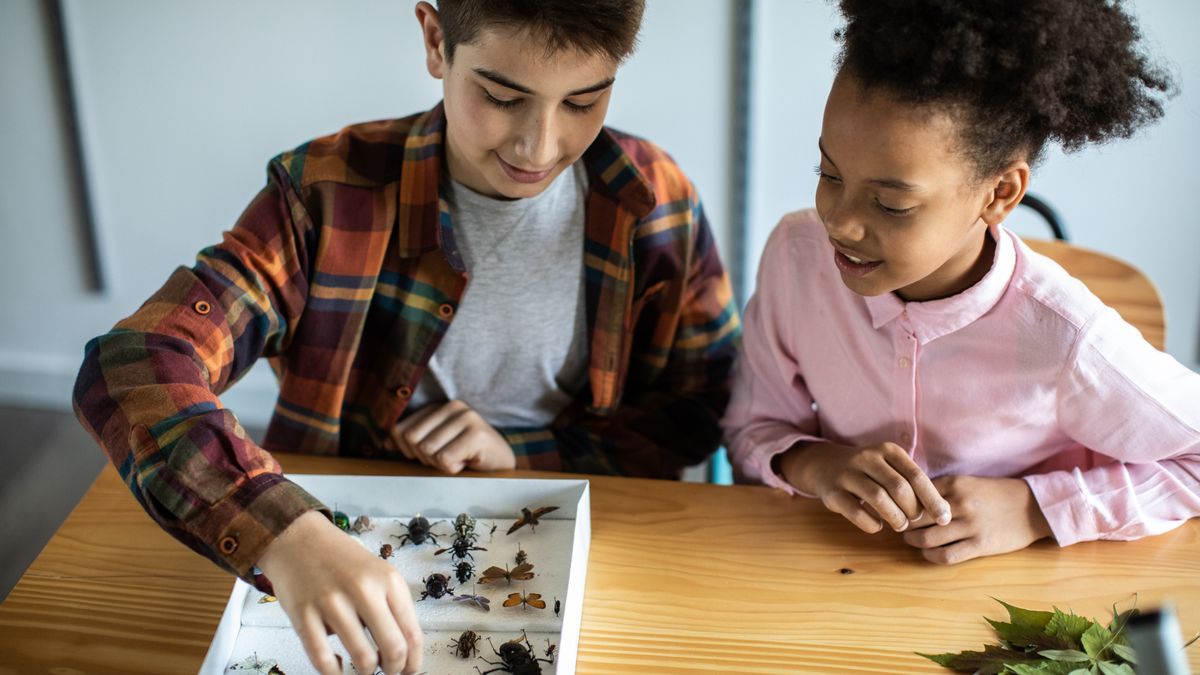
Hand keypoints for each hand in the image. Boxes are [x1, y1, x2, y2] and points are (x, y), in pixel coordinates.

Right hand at [256, 511, 423, 674]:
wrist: (298, 539)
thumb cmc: (341, 561)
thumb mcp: (378, 574)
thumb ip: (392, 607)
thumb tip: (405, 653)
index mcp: (388, 580)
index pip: (413, 633)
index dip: (413, 662)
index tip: (409, 671)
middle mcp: (363, 590)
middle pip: (393, 649)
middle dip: (393, 670)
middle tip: (386, 671)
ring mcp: (331, 602)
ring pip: (362, 659)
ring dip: (365, 672)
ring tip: (363, 667)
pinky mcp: (303, 614)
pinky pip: (323, 660)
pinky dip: (334, 672)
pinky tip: (337, 665)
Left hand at [390, 400, 515, 473]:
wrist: (501, 464)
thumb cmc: (465, 456)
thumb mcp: (434, 446)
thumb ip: (410, 442)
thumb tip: (384, 443)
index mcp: (437, 406)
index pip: (400, 430)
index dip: (409, 451)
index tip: (433, 454)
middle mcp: (452, 406)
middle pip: (412, 439)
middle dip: (425, 458)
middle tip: (447, 459)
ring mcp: (467, 418)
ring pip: (428, 450)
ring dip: (441, 465)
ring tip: (459, 459)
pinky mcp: (477, 434)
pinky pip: (445, 459)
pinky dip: (453, 469)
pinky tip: (468, 463)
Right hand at [777, 441, 952, 533]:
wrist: (824, 465)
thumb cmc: (869, 471)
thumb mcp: (891, 467)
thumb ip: (913, 485)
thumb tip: (942, 512)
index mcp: (888, 450)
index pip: (916, 475)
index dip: (933, 499)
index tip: (944, 518)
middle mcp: (867, 458)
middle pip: (899, 487)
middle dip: (912, 509)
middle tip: (914, 520)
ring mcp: (847, 474)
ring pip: (878, 498)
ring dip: (895, 517)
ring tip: (899, 525)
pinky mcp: (832, 492)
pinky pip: (855, 512)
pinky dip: (871, 524)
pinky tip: (877, 526)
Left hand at [901, 475, 1052, 563]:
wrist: (1033, 506)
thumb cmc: (995, 494)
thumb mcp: (967, 482)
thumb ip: (941, 489)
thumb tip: (909, 500)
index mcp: (954, 483)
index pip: (913, 495)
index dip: (900, 504)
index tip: (896, 509)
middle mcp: (959, 503)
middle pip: (916, 518)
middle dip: (903, 524)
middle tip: (900, 527)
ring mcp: (970, 525)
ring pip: (926, 539)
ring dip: (913, 542)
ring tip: (912, 540)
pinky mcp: (980, 545)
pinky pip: (946, 556)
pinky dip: (931, 556)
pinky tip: (929, 552)